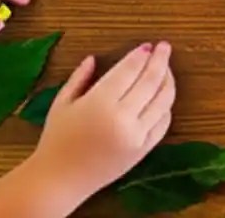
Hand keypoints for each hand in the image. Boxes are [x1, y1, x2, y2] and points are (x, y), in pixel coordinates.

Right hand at [30, 43, 175, 198]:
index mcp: (100, 102)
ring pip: (163, 101)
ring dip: (168, 81)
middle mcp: (123, 118)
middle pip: (150, 81)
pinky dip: (166, 107)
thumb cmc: (56, 139)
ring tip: (167, 69)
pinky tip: (163, 97)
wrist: (60, 180)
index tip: (147, 45)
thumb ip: (79, 78)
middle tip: (164, 47)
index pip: (129, 70)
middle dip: (160, 60)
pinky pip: (163, 124)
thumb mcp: (62, 103)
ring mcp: (137, 135)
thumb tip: (94, 58)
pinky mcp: (143, 151)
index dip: (140, 55)